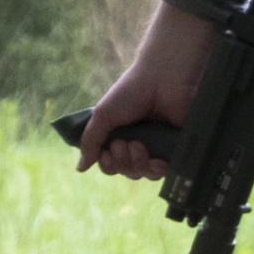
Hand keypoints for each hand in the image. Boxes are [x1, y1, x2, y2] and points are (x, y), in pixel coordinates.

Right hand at [76, 8, 213, 180]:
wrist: (162, 79)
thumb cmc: (131, 92)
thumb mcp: (103, 115)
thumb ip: (90, 142)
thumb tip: (80, 168)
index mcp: (119, 134)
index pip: (110, 164)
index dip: (107, 164)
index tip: (106, 152)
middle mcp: (137, 143)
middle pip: (125, 171)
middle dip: (120, 162)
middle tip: (122, 143)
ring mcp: (156, 146)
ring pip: (142, 173)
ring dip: (136, 164)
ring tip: (138, 145)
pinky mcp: (174, 148)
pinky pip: (163, 172)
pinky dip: (156, 170)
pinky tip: (155, 160)